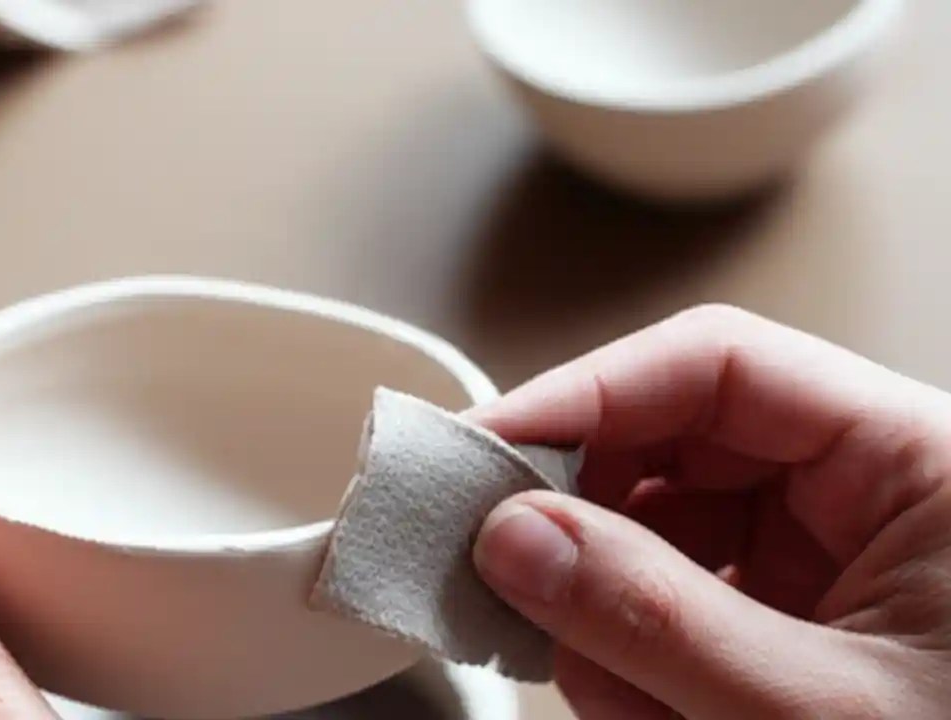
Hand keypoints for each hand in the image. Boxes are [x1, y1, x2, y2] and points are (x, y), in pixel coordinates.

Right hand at [469, 306, 950, 718]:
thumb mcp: (812, 715)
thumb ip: (655, 618)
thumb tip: (513, 535)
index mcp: (915, 462)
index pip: (718, 366)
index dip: (588, 393)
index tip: (486, 450)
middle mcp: (867, 493)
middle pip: (676, 442)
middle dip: (588, 521)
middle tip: (507, 578)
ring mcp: (827, 560)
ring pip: (663, 531)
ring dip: (610, 609)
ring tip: (617, 692)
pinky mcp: (796, 622)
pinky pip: (680, 601)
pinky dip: (638, 657)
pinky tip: (651, 711)